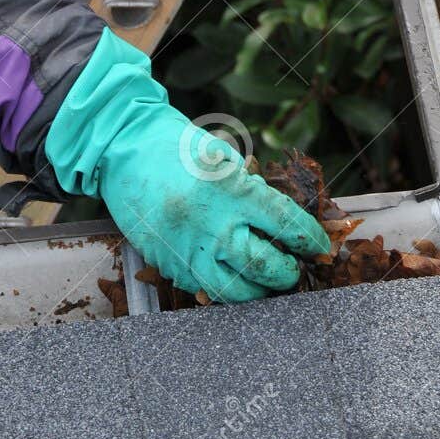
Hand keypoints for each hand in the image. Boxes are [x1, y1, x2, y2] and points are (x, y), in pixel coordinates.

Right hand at [45, 28, 328, 302]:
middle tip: (292, 266)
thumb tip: (286, 222)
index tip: (319, 245)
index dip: (309, 238)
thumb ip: (252, 189)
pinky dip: (223, 286)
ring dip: (259, 290)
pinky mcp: (167, 263)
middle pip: (265, 266)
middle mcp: (209, 222)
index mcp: (228, 187)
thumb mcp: (222, 156)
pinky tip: (230, 273)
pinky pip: (205, 290)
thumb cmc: (176, 146)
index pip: (284, 223)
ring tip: (264, 278)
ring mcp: (186, 248)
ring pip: (236, 292)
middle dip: (288, 272)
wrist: (120, 148)